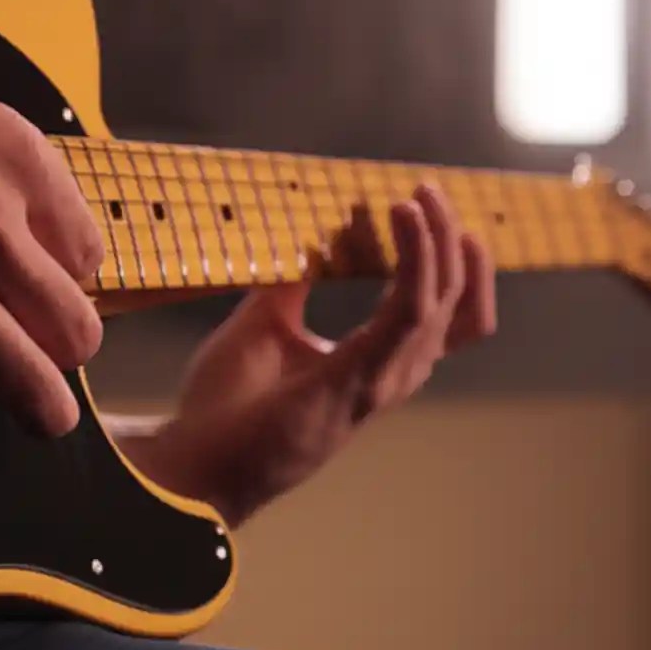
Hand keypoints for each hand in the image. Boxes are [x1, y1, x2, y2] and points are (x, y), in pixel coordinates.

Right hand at [0, 0, 104, 453]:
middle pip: (74, 331)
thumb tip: (2, 214)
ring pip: (30, 387)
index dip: (64, 280)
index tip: (35, 285)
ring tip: (30, 415)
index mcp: (15, 161)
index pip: (87, 256)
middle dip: (61, 349)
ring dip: (37, 410)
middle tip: (35, 349)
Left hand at [118, 185, 495, 526]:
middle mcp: (390, 375)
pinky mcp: (356, 377)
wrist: (195, 460)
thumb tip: (305, 238)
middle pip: (455, 304)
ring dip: (438, 242)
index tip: (429, 210)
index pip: (442, 316)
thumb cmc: (226, 405)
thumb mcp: (262, 326)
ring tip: (420, 195)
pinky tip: (399, 217)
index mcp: (374, 367)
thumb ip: (290, 286)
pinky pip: (407, 310)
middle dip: (453, 242)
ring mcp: (379, 380)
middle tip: (431, 189)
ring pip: (440, 302)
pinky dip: (414, 259)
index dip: (449, 263)